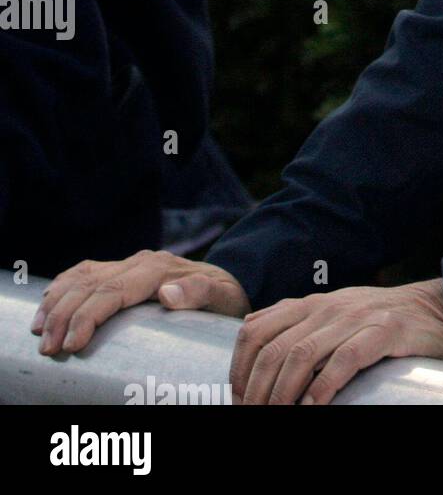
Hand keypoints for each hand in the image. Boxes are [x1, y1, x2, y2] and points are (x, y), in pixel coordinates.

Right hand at [33, 250, 249, 354]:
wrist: (234, 281)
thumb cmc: (226, 297)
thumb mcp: (223, 297)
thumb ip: (200, 293)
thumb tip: (168, 292)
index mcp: (160, 269)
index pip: (113, 290)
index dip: (88, 316)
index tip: (72, 345)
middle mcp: (142, 263)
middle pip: (92, 285)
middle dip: (63, 316)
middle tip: (48, 348)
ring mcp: (131, 264)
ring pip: (83, 276)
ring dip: (57, 301)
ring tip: (39, 331)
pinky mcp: (125, 269)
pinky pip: (87, 271)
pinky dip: (64, 285)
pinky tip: (49, 300)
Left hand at [230, 278, 442, 404]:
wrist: (439, 308)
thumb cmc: (382, 317)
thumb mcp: (334, 309)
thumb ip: (295, 316)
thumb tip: (250, 325)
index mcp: (311, 303)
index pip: (256, 330)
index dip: (238, 368)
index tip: (238, 398)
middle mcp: (328, 307)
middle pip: (274, 349)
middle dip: (257, 390)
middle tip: (254, 415)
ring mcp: (356, 317)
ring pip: (302, 354)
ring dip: (282, 393)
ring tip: (278, 416)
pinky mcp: (384, 332)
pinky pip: (344, 359)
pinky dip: (323, 387)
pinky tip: (313, 407)